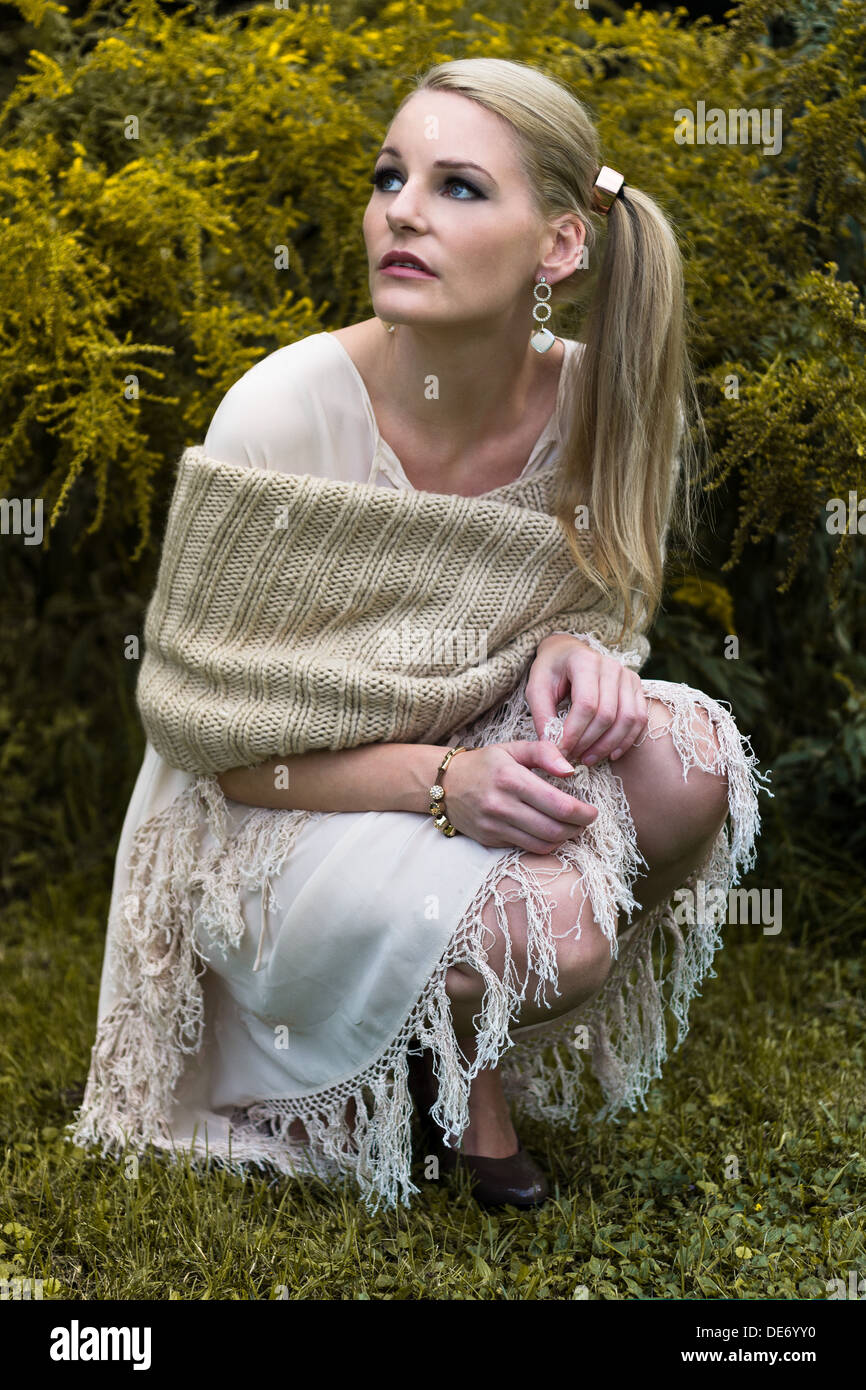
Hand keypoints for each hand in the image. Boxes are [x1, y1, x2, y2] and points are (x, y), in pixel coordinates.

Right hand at [441, 740, 597, 852]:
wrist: (445, 784)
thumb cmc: (485, 764)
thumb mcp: (513, 748)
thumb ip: (544, 752)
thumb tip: (570, 769)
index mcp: (511, 779)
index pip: (559, 805)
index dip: (584, 813)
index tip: (592, 811)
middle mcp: (502, 806)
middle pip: (554, 829)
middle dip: (578, 828)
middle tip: (585, 820)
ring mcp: (494, 826)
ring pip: (543, 844)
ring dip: (564, 838)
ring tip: (571, 827)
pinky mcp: (490, 840)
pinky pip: (527, 848)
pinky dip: (545, 843)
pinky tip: (550, 832)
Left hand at [525, 634, 648, 765]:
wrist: (568, 653)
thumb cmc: (551, 671)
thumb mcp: (536, 688)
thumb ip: (542, 715)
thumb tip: (550, 747)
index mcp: (584, 661)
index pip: (585, 704)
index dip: (574, 733)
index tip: (560, 752)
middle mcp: (611, 666)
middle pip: (607, 714)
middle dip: (588, 742)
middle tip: (571, 758)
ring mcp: (627, 675)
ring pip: (626, 719)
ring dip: (607, 745)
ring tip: (587, 759)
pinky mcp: (636, 686)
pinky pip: (638, 718)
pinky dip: (626, 740)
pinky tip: (610, 754)